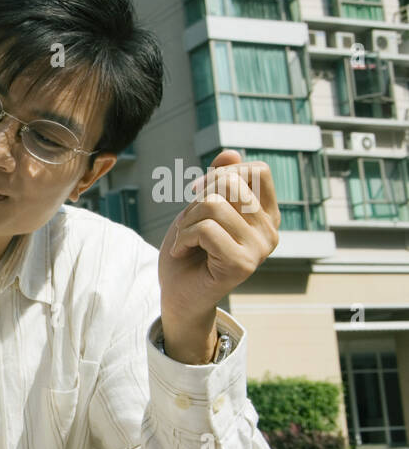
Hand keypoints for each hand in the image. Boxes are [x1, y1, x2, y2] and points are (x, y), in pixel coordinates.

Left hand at [158, 150, 279, 362]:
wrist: (177, 295)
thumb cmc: (189, 251)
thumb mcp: (201, 208)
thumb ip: (220, 180)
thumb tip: (231, 153)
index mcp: (266, 215)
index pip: (258, 171)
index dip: (222, 173)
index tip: (198, 191)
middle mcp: (271, 231)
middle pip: (231, 183)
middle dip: (198, 198)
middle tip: (188, 223)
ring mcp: (260, 248)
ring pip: (214, 204)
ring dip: (186, 221)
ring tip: (184, 241)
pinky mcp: (243, 264)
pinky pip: (206, 229)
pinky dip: (183, 237)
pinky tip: (181, 252)